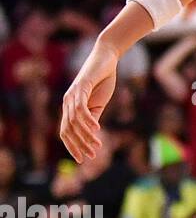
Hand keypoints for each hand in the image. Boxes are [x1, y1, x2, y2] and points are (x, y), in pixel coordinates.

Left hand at [60, 41, 119, 163]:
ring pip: (74, 121)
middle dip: (79, 145)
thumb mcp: (99, 102)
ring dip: (85, 135)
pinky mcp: (80, 87)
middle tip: (91, 156)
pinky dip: (88, 120)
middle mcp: (67, 102)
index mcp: (70, 107)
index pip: (66, 131)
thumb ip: (94, 116)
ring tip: (97, 145)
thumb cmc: (103, 79)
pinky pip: (81, 108)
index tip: (83, 158)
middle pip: (68, 129)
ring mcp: (72, 95)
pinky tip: (96, 128)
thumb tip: (91, 133)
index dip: (73, 146)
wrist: (106, 58)